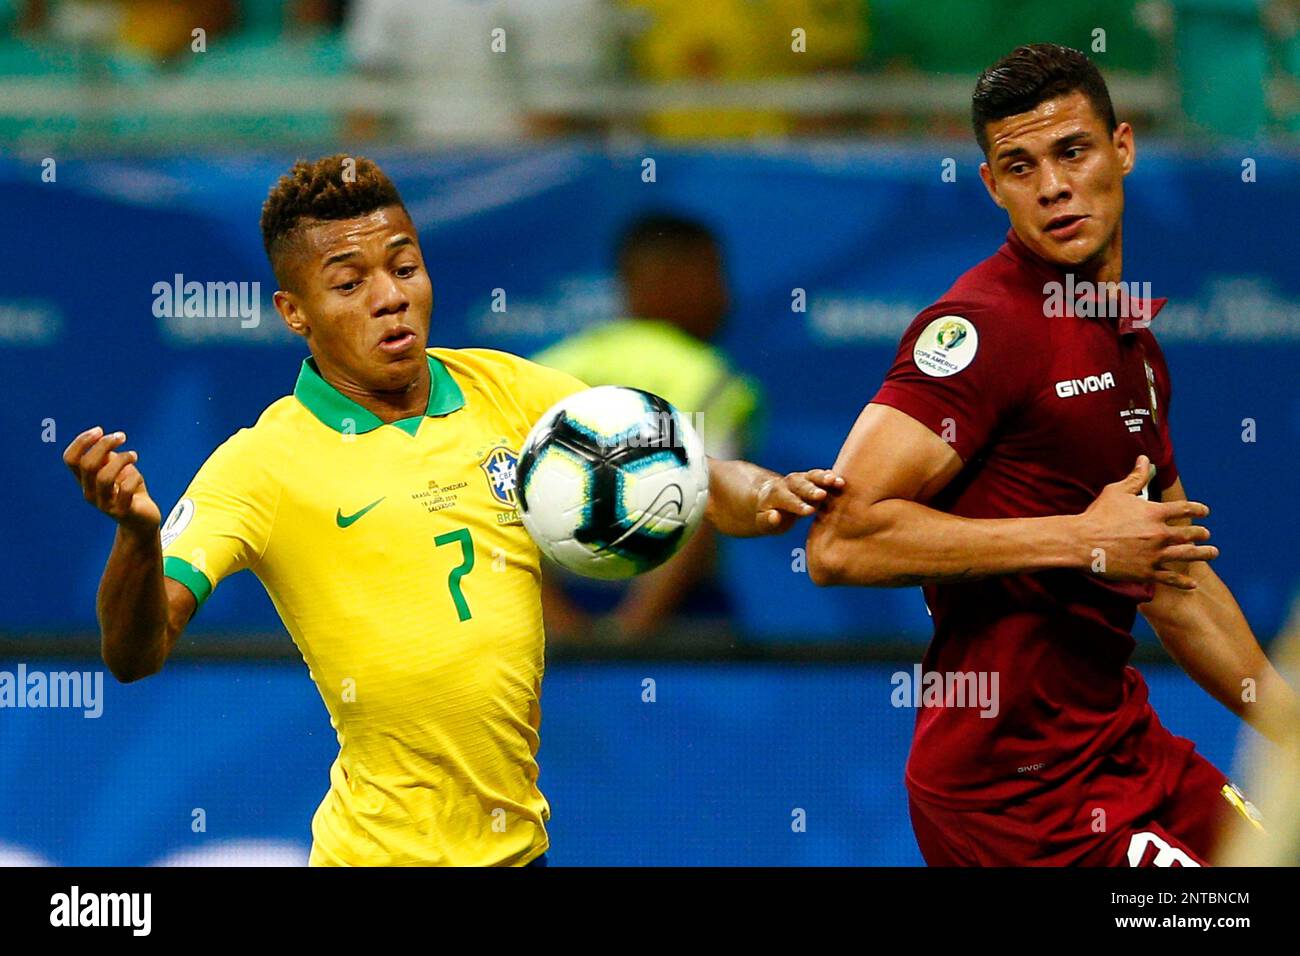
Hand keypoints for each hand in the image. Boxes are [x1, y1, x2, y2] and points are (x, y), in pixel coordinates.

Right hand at [64, 426, 161, 537]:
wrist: (143, 519)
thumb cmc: (129, 489)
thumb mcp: (117, 469)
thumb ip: (107, 456)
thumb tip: (104, 438)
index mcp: (84, 480)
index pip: (70, 459)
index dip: (81, 442)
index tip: (99, 430)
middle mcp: (89, 492)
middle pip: (87, 465)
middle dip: (105, 445)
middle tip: (122, 437)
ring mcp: (104, 504)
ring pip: (104, 477)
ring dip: (122, 460)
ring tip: (134, 455)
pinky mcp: (121, 512)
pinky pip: (125, 490)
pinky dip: (133, 478)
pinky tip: (138, 478)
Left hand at [754, 468, 844, 534]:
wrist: (771, 498)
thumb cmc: (768, 515)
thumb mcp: (764, 522)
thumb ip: (768, 521)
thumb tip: (774, 516)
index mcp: (775, 494)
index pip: (787, 499)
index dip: (798, 505)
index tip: (809, 512)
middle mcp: (788, 483)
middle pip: (800, 484)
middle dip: (811, 489)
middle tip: (821, 495)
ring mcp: (802, 479)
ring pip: (813, 476)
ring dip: (825, 479)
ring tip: (838, 482)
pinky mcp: (813, 479)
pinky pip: (822, 476)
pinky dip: (832, 478)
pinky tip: (842, 482)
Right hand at [1079, 456, 1216, 589]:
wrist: (1082, 542)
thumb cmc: (1098, 515)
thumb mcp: (1117, 492)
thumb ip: (1136, 477)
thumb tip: (1145, 459)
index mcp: (1155, 513)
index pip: (1185, 509)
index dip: (1198, 509)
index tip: (1205, 511)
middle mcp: (1160, 534)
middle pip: (1190, 533)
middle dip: (1201, 533)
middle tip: (1206, 534)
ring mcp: (1155, 554)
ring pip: (1187, 555)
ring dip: (1203, 554)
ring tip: (1213, 553)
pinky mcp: (1146, 571)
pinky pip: (1170, 578)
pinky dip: (1183, 582)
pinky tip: (1192, 584)